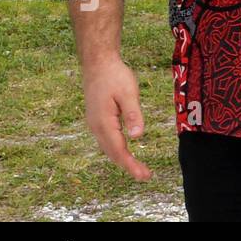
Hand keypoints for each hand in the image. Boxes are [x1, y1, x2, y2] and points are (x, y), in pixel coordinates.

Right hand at [82, 57, 151, 180]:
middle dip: (128, 166)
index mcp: (104, 123)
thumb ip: (133, 114)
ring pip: (109, 148)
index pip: (119, 150)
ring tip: (138, 169)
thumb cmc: (115, 76)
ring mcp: (95, 124)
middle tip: (145, 176)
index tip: (143, 175)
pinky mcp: (98, 119)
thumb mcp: (128, 93)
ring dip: (123, 159)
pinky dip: (117, 150)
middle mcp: (96, 127)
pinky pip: (107, 140)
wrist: (98, 64)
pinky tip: (125, 152)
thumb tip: (137, 136)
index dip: (131, 165)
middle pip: (113, 153)